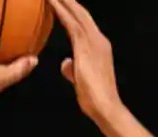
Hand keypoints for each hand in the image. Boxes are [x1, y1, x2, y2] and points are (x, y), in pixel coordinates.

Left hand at [47, 0, 123, 120]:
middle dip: (69, 0)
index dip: (72, 10)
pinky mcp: (86, 46)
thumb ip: (73, 69)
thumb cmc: (94, 98)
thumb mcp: (80, 80)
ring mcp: (94, 41)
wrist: (105, 106)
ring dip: (63, 1)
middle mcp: (99, 39)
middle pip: (81, 13)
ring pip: (77, 13)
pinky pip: (71, 23)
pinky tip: (51, 1)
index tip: (62, 0)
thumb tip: (65, 63)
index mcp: (99, 46)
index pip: (83, 23)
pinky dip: (61, 10)